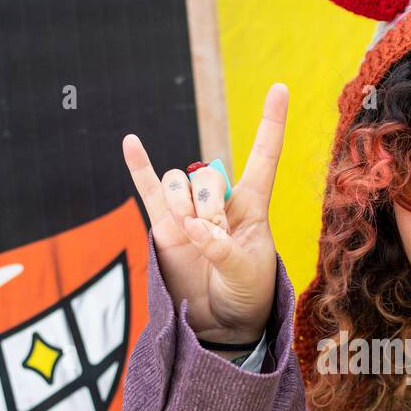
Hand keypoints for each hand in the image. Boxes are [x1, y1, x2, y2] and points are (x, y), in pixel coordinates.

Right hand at [122, 82, 287, 344]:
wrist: (222, 323)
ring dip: (182, 208)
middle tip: (213, 242)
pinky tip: (131, 142)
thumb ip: (223, 248)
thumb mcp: (248, 272)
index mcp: (253, 205)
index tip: (279, 87)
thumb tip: (192, 228)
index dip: (270, 123)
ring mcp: (189, 211)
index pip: (263, 156)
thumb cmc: (247, 294)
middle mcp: (220, 201)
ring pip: (178, 182)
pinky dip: (139, 166)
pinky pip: (148, 190)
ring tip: (191, 239)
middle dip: (208, 208)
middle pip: (207, 175)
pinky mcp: (164, 226)